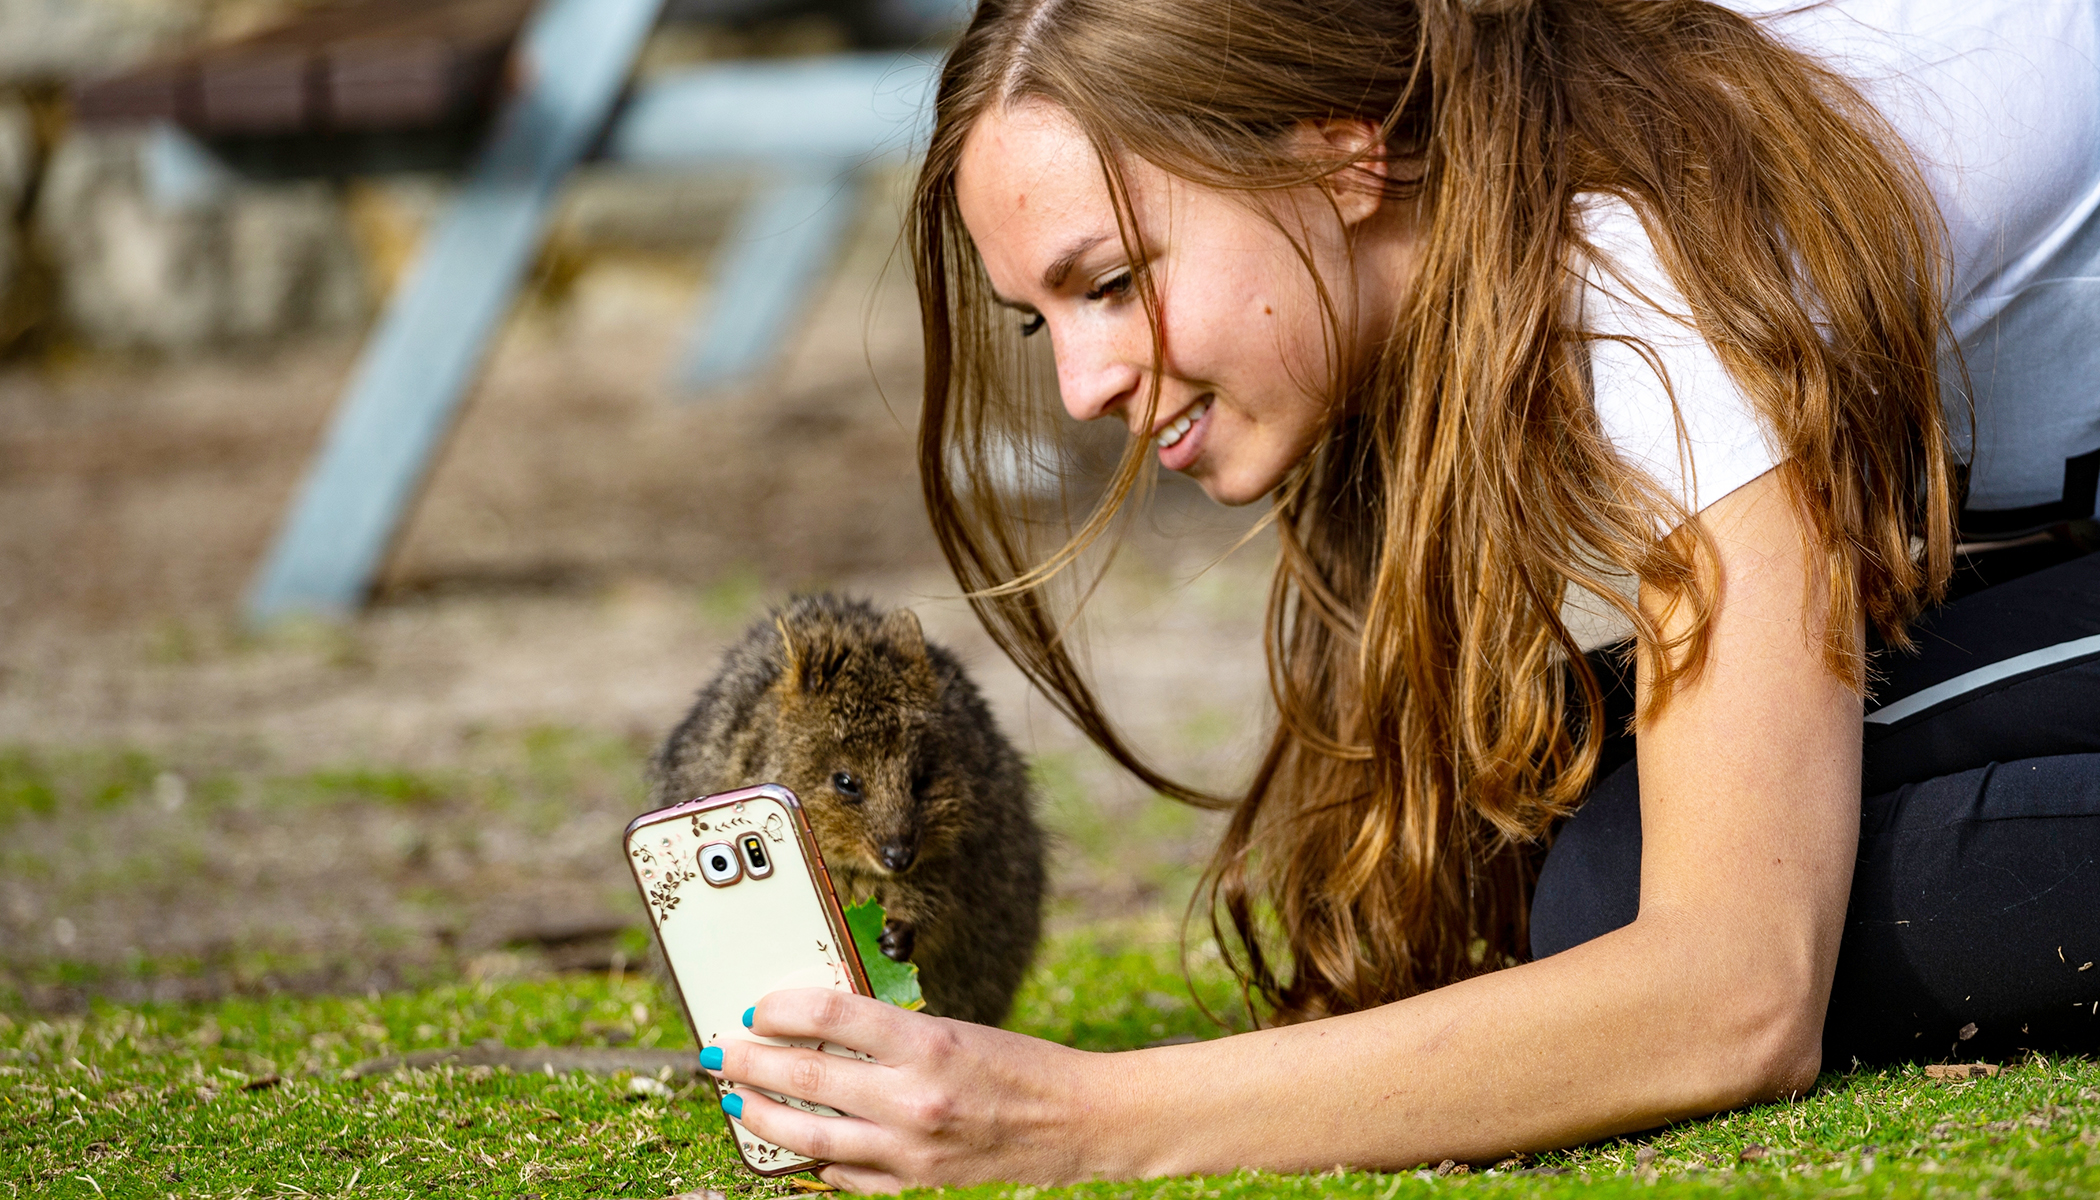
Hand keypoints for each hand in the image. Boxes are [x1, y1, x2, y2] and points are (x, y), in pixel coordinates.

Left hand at [705, 988, 1109, 1190]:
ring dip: (762, 1113)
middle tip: (721, 1050)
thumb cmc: (1019, 1064)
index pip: (830, 1014)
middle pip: (806, 1074)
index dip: (781, 1008)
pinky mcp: (915, 1182)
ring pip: (809, 1133)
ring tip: (736, 1099)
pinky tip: (790, 1142)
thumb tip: (817, 1027)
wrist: (1078, 1120)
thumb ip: (889, 1033)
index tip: (757, 1007)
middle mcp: (914, 1098)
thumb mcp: (955, 1029)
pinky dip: (810, 1157)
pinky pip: (844, 1173)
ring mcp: (911, 1147)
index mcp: (927, 1043)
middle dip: (750, 1061)